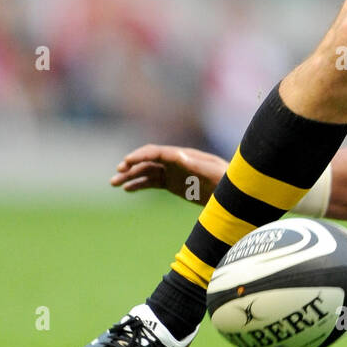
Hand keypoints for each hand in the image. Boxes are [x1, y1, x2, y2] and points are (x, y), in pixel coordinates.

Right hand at [110, 145, 226, 204]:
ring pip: (147, 172)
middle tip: (117, 173)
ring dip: (130, 176)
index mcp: (184, 156)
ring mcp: (173, 173)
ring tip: (113, 183)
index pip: (158, 152)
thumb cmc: (226, 181)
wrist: (233, 194)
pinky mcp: (173, 184)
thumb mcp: (213, 173)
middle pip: (149, 161)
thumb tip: (177, 155)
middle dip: (131, 165)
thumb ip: (196, 165)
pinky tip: (127, 189)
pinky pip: (152, 182)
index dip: (141, 155)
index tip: (126, 161)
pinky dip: (139, 184)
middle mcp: (176, 162)